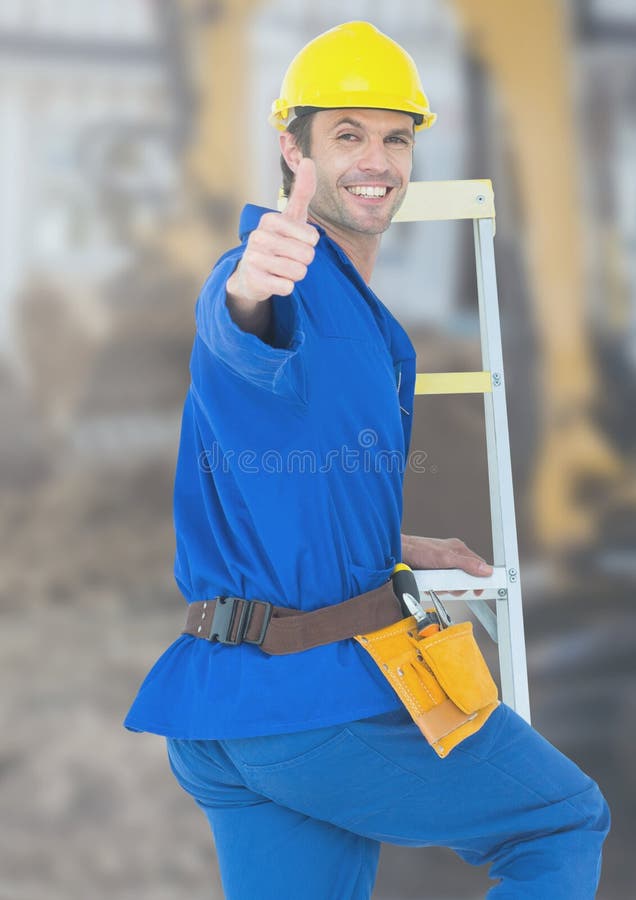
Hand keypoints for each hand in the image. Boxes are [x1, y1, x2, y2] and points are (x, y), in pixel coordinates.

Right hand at [226, 158, 318, 304]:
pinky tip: (274, 280)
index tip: (295, 242)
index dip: (309, 244)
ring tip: (282, 268)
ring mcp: (253, 259)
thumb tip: (309, 159)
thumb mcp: (291, 216)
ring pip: (298, 272)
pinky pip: (287, 287)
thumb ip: (302, 191)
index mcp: (270, 219)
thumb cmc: (278, 241)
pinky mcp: (253, 280)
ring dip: (295, 274)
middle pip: (307, 256)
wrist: (251, 272)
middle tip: (288, 257)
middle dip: (303, 261)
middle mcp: (259, 236)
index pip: (312, 237)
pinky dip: (286, 287)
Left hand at [400, 534, 492, 595]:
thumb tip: (486, 570)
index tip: (478, 590)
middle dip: (458, 586)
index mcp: (458, 549)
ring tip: (437, 584)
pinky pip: (441, 585)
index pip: (478, 565)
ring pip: (453, 583)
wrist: (397, 554)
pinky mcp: (433, 572)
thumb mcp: (445, 558)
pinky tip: (431, 585)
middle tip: (451, 587)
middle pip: (465, 577)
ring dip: (446, 588)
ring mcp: (442, 565)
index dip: (480, 579)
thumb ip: (466, 564)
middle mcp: (452, 556)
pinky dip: (436, 588)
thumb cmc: (418, 549)